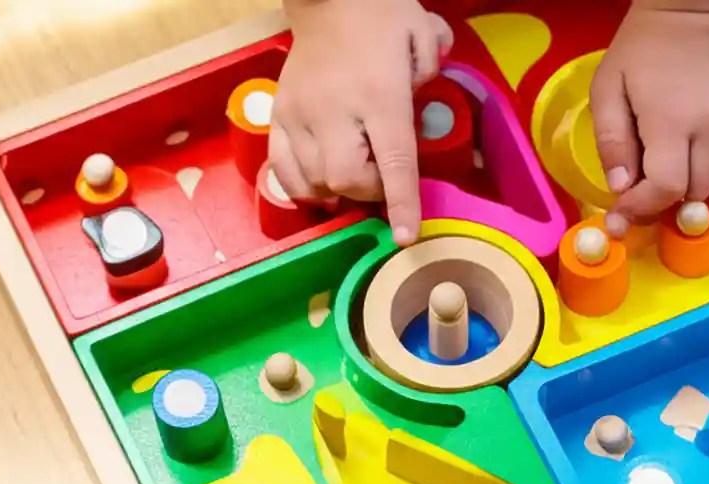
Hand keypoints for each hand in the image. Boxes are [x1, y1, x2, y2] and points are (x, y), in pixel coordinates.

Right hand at [272, 0, 452, 245]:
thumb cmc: (381, 14)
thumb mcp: (422, 38)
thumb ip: (431, 78)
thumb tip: (424, 116)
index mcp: (379, 96)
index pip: (394, 162)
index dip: (401, 204)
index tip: (405, 236)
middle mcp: (335, 111)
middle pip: (346, 180)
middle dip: (369, 192)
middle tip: (382, 178)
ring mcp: (299, 114)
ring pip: (314, 181)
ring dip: (339, 190)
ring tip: (354, 174)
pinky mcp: (277, 115)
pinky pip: (283, 170)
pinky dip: (303, 186)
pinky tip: (320, 183)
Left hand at [591, 4, 708, 234]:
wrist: (694, 7)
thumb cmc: (644, 49)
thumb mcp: (608, 89)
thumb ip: (611, 141)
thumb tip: (621, 189)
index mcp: (671, 120)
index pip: (666, 188)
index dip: (644, 207)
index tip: (628, 209)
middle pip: (699, 191)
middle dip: (671, 197)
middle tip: (655, 182)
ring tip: (690, 169)